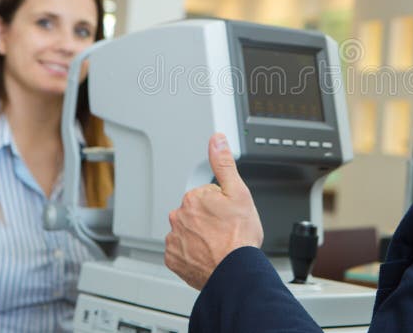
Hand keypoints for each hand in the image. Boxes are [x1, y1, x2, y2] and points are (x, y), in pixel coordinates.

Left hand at [165, 133, 263, 289]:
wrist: (234, 271)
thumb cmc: (239, 236)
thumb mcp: (238, 192)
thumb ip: (224, 164)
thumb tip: (216, 140)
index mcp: (194, 198)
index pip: (206, 195)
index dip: (221, 205)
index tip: (228, 215)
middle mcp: (179, 217)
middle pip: (195, 213)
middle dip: (208, 219)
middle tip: (224, 231)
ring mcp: (174, 239)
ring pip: (187, 232)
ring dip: (199, 237)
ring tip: (217, 245)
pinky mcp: (173, 259)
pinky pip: (181, 251)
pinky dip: (192, 253)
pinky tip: (207, 255)